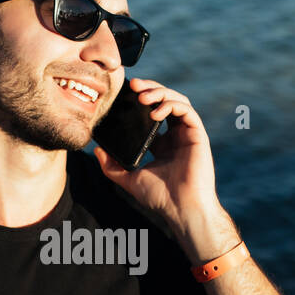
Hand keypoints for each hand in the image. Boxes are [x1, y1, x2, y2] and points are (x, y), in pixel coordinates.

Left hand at [92, 77, 219, 238]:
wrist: (181, 210)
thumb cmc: (160, 198)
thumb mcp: (129, 180)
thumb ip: (111, 166)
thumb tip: (96, 150)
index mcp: (163, 143)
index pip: (153, 112)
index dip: (141, 100)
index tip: (125, 93)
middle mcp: (176, 135)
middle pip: (165, 101)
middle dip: (150, 88)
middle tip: (133, 85)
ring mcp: (188, 134)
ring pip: (178, 100)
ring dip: (160, 93)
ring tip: (142, 96)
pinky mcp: (197, 135)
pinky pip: (187, 111)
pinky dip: (171, 106)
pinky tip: (155, 113)